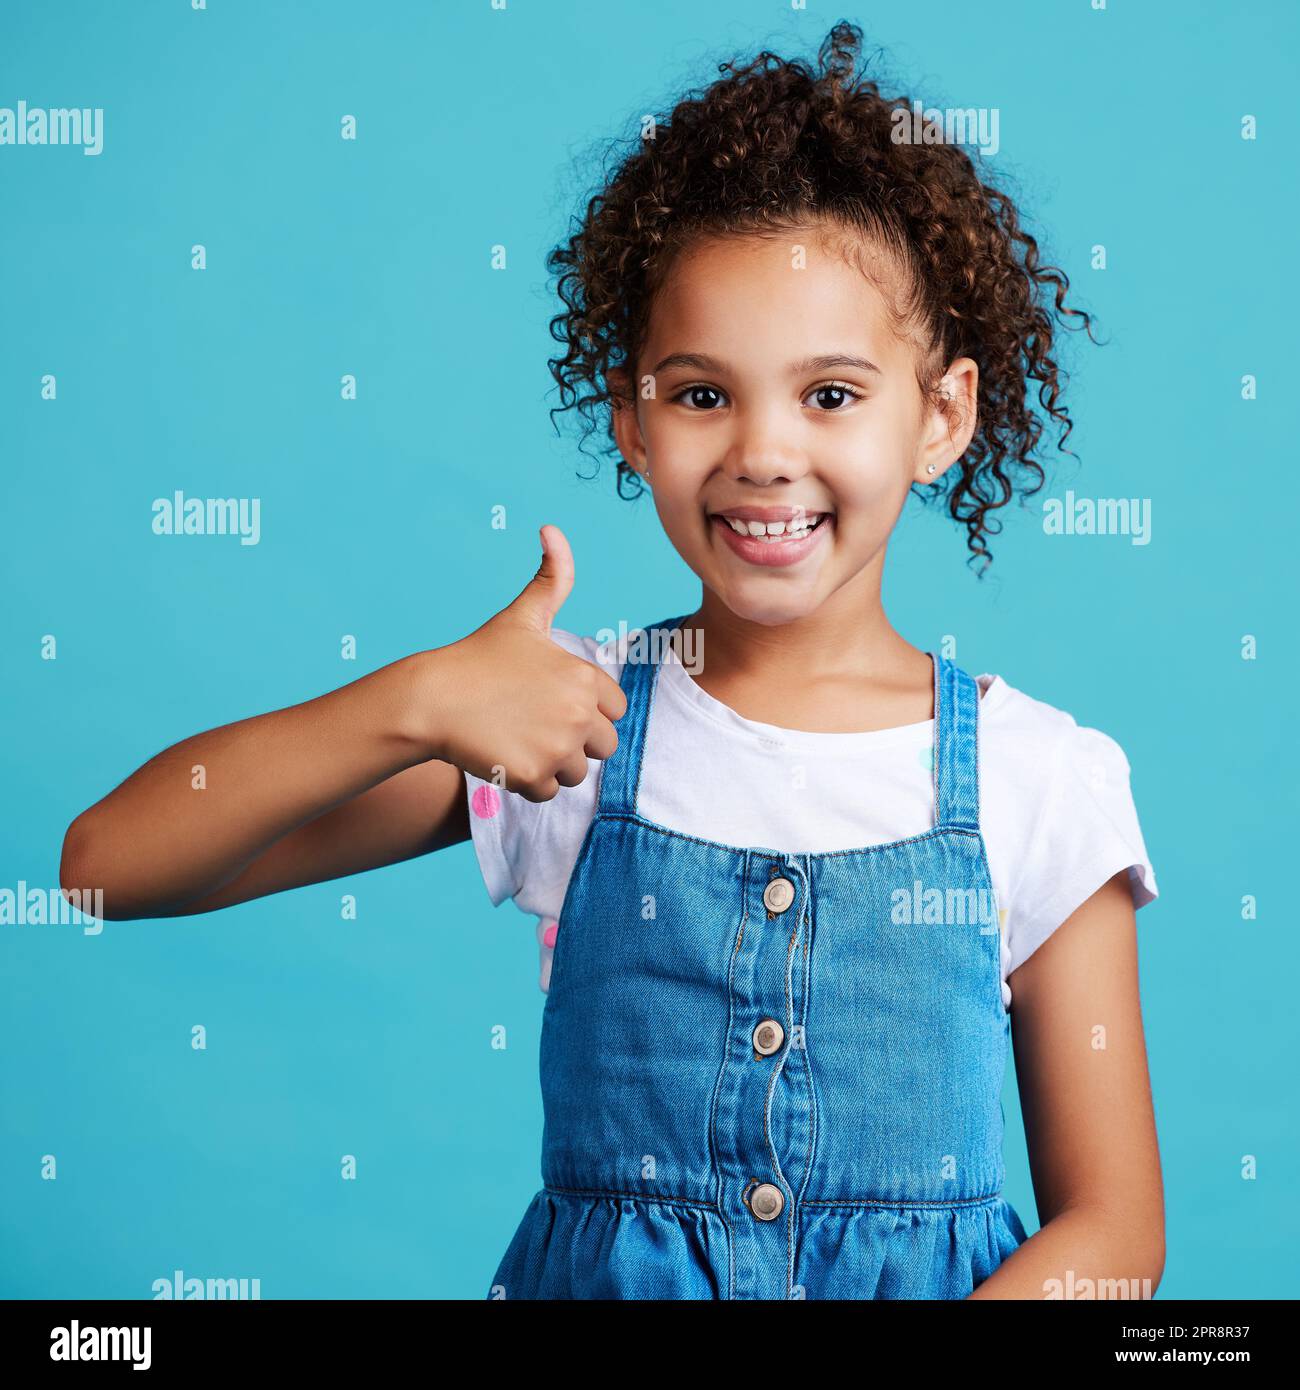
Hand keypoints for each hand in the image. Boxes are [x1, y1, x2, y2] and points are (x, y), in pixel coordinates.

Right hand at [427, 525, 628, 800]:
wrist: (431, 699)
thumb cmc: (478, 657)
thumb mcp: (522, 616)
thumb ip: (552, 577)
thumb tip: (552, 528)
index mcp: (585, 678)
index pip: (616, 710)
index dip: (585, 708)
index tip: (550, 700)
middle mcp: (580, 713)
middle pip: (602, 746)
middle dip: (574, 741)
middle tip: (533, 725)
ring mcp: (558, 748)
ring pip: (577, 772)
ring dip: (552, 764)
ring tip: (516, 739)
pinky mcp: (534, 777)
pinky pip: (549, 793)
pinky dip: (529, 783)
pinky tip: (503, 757)